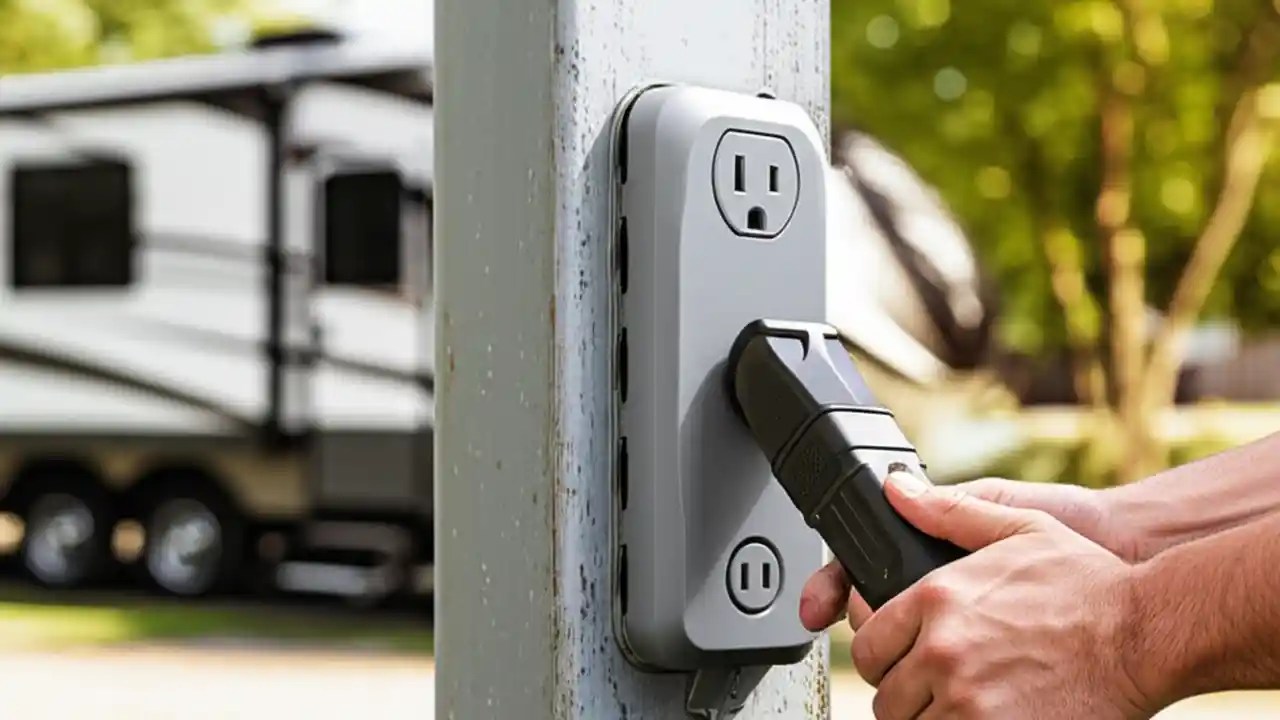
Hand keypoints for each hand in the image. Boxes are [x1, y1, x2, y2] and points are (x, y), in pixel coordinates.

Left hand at [802, 473, 1152, 719]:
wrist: (1147, 634)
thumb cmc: (1089, 584)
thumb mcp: (1019, 527)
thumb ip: (949, 511)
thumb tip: (897, 491)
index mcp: (936, 600)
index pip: (869, 644)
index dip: (882, 656)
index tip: (899, 660)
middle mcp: (943, 650)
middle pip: (888, 694)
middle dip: (907, 693)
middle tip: (936, 688)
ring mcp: (969, 700)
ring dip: (930, 718)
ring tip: (963, 705)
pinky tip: (984, 719)